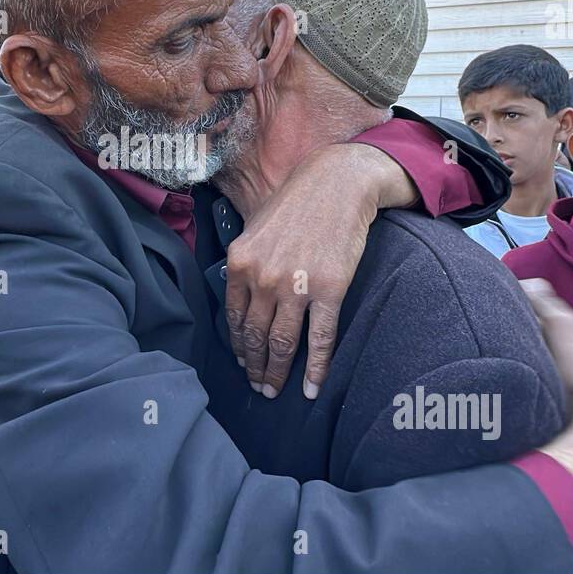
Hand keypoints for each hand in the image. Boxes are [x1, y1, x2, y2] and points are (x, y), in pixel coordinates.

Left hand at [224, 141, 415, 399]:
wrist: (338, 183)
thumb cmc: (297, 202)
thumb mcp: (255, 227)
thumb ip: (245, 262)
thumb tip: (240, 295)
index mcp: (240, 262)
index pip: (234, 318)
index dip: (237, 347)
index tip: (241, 363)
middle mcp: (263, 277)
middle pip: (255, 336)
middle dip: (254, 367)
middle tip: (257, 388)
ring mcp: (295, 286)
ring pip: (282, 343)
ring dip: (277, 372)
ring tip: (275, 391)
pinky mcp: (330, 290)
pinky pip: (320, 339)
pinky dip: (315, 368)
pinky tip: (312, 387)